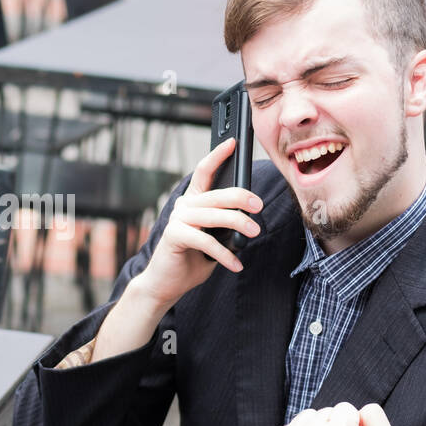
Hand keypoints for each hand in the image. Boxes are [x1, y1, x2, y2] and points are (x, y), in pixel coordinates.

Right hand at [134, 137, 263, 308]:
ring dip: (237, 224)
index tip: (233, 142)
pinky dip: (224, 254)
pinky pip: (204, 240)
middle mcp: (184, 206)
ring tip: (254, 234)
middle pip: (216, 194)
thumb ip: (224, 223)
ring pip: (213, 215)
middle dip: (241, 197)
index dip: (217, 155)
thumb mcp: (213, 237)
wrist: (166, 283)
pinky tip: (236, 264)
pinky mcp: (173, 236)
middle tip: (259, 206)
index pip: (204, 171)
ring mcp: (177, 220)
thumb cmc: (192, 258)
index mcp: (193, 201)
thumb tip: (249, 216)